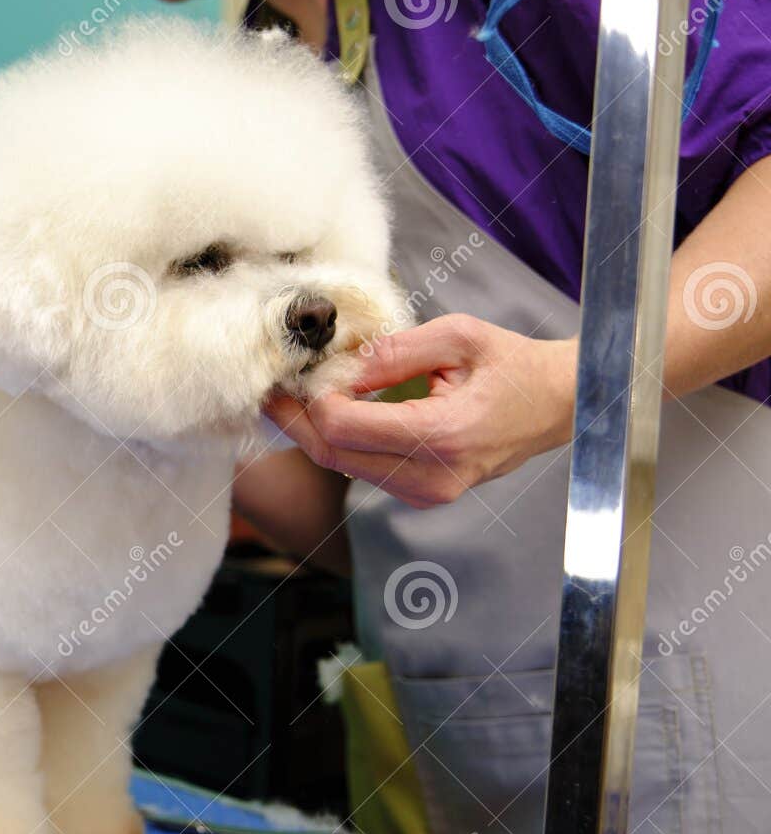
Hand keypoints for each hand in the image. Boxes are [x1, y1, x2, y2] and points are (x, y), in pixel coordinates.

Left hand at [264, 314, 577, 508]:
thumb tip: (340, 367)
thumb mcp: (457, 336)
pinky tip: (334, 413)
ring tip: (301, 394)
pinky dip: (341, 442)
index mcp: (442, 436)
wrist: (558, 405)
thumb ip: (394, 352)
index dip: (312, 400)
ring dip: (315, 432)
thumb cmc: (512, 365)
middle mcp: (432, 477)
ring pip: (342, 466)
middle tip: (276, 386)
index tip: (301, 371)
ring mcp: (428, 493)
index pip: (345, 428)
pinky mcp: (424, 496)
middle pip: (333, 454)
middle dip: (298, 419)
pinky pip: (364, 470)